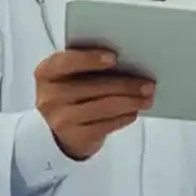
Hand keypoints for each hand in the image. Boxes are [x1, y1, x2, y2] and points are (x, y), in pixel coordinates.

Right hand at [33, 49, 154, 160]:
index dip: (90, 59)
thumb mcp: (70, 76)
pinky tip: (134, 112)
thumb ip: (87, 65)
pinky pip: (106, 125)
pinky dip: (124, 117)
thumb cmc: (71, 93)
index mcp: (46, 73)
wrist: (59, 131)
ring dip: (131, 101)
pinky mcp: (75, 137)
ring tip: (147, 98)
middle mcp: (49, 97)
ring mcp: (60, 119)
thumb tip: (127, 60)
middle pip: (93, 87)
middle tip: (148, 83)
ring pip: (104, 106)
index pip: (67, 62)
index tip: (114, 58)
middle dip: (125, 84)